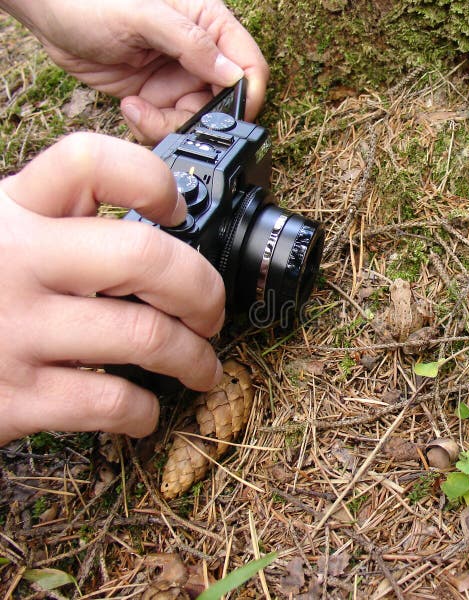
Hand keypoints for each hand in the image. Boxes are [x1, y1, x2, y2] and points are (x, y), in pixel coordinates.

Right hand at [0, 133, 225, 445]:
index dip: (151, 180)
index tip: (177, 210)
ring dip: (194, 359)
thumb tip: (161, 223)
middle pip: (146, 257)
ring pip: (146, 337)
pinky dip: (144, 412)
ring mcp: (15, 329)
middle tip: (212, 313)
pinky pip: (111, 402)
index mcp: (13, 210)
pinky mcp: (14, 396)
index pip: (90, 162)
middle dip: (203, 289)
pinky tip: (144, 411)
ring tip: (202, 367)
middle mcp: (16, 261)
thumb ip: (57, 217)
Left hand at [2, 0, 268, 143]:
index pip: (249, 64)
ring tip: (138, 108)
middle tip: (169, 114)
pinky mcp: (157, 96)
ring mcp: (178, 77)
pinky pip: (170, 125)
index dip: (248, 95)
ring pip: (197, 120)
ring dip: (170, 124)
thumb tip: (233, 74)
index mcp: (208, 23)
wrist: (46, 12)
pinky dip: (152, 126)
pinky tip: (130, 107)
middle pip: (225, 103)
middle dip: (202, 119)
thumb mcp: (142, 14)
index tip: (233, 118)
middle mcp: (199, 53)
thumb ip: (191, 43)